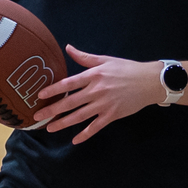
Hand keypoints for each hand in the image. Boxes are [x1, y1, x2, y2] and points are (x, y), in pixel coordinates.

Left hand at [34, 45, 165, 143]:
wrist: (150, 81)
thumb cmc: (127, 69)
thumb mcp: (105, 60)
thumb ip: (85, 57)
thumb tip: (68, 48)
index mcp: (94, 75)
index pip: (69, 83)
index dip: (54, 90)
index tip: (40, 95)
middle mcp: (97, 90)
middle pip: (71, 102)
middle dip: (53, 110)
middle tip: (37, 116)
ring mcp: (104, 104)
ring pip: (80, 116)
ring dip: (63, 123)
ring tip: (49, 128)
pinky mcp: (113, 115)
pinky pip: (96, 126)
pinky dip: (85, 134)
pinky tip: (74, 140)